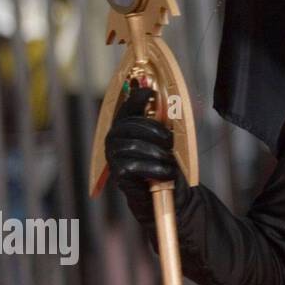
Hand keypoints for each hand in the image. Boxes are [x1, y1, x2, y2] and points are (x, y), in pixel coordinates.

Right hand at [104, 88, 186, 224]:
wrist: (164, 192)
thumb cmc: (164, 161)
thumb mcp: (164, 138)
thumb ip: (160, 118)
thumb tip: (158, 93)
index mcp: (125, 127)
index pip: (127, 108)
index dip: (136, 98)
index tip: (150, 92)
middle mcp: (114, 139)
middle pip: (133, 126)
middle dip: (157, 132)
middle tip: (171, 142)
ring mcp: (114, 156)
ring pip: (136, 146)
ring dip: (159, 153)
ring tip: (170, 161)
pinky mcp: (118, 173)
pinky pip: (135, 166)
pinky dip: (156, 169)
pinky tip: (166, 173)